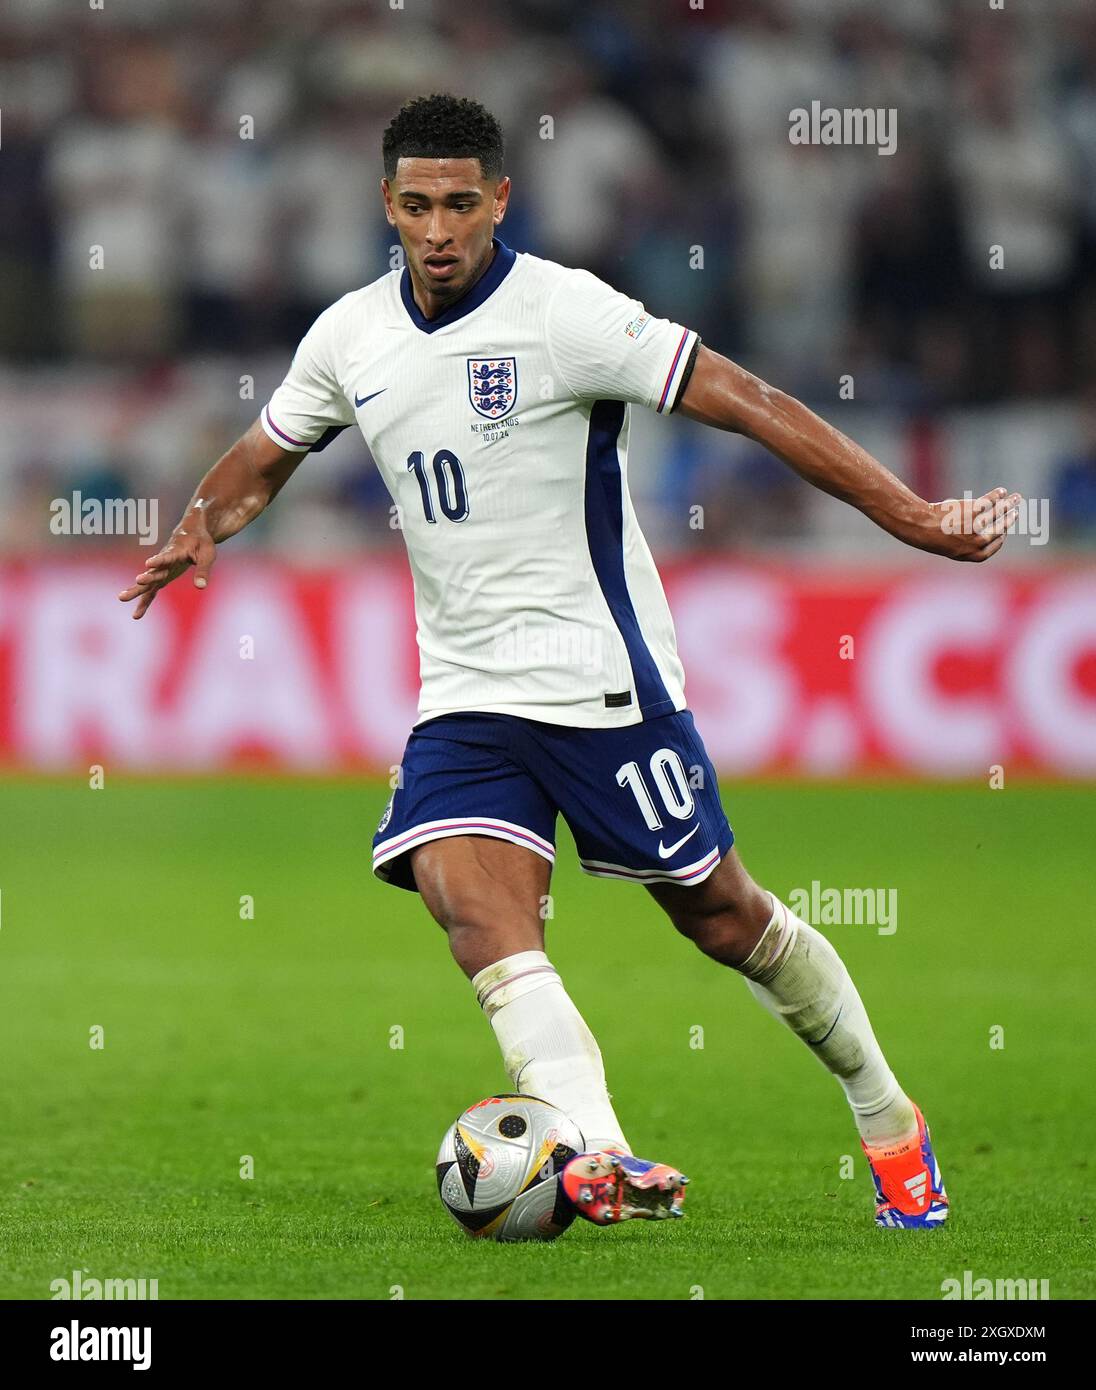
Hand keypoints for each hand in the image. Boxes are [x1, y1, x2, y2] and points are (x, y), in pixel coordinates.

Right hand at [117, 520, 215, 618]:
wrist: (190, 532)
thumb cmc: (201, 542)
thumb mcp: (207, 554)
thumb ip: (203, 570)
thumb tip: (200, 587)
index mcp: (176, 552)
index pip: (166, 557)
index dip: (158, 560)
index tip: (148, 563)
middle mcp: (164, 562)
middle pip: (154, 571)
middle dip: (146, 577)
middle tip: (137, 581)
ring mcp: (160, 570)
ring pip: (147, 582)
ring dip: (136, 590)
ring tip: (121, 598)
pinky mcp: (161, 578)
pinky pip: (152, 592)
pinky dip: (145, 603)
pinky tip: (137, 616)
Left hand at [908, 488, 1022, 561]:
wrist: (921, 526)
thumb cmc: (933, 537)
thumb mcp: (953, 546)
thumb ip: (969, 544)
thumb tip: (986, 536)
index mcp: (973, 555)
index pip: (995, 545)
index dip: (1001, 537)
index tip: (1005, 531)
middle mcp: (978, 542)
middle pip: (1001, 528)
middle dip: (1010, 519)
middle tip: (1016, 512)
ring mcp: (977, 526)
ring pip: (998, 513)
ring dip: (1009, 504)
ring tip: (1015, 498)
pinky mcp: (974, 511)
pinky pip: (990, 501)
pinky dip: (997, 495)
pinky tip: (1001, 491)